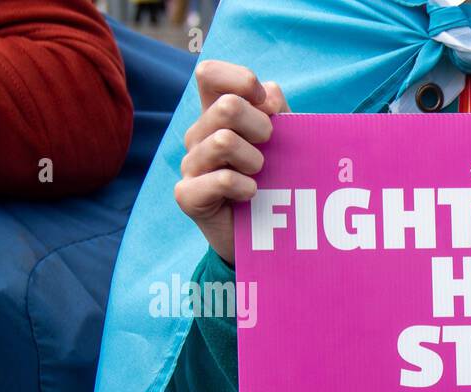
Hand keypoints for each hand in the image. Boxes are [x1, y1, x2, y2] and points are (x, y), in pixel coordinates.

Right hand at [174, 60, 289, 264]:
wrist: (265, 238)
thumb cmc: (275, 183)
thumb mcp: (283, 143)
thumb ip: (277, 112)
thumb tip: (269, 92)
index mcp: (215, 114)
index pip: (209, 73)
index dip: (241, 80)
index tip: (267, 105)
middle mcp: (198, 135)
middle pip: (227, 106)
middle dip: (262, 126)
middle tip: (271, 148)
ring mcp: (190, 165)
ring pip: (224, 140)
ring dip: (255, 159)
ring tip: (261, 174)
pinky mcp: (187, 195)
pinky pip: (220, 179)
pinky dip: (244, 186)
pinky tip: (252, 195)